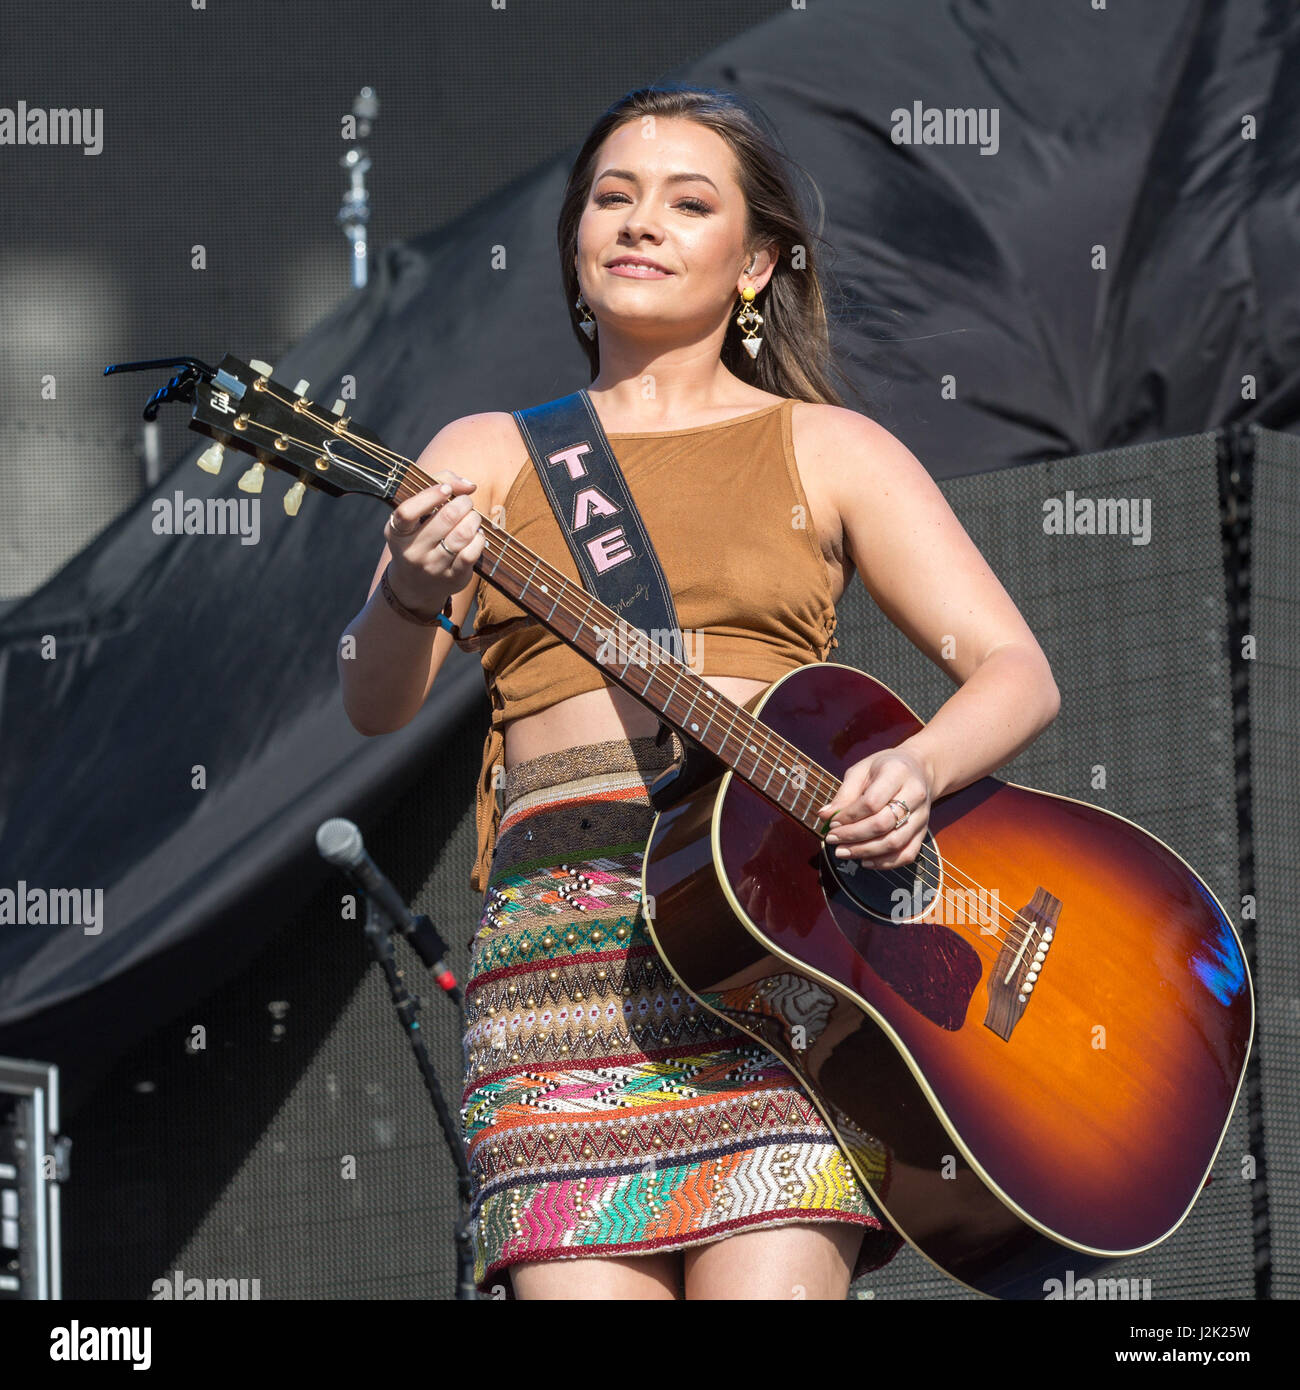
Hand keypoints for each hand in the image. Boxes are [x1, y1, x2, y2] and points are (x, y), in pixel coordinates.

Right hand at [383, 471, 483, 613]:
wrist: (415, 584)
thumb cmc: (420, 535)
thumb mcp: (418, 510)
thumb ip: (439, 483)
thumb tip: (468, 486)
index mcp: (397, 532)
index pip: (407, 512)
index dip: (430, 495)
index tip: (446, 490)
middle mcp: (412, 551)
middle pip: (445, 519)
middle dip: (463, 503)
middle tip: (465, 502)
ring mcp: (432, 567)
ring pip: (462, 535)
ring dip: (474, 519)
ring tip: (472, 517)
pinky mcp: (452, 578)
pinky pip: (471, 553)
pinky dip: (479, 538)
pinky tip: (476, 535)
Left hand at [815, 747, 932, 868]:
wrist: (918, 770)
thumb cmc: (883, 768)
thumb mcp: (861, 771)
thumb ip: (844, 794)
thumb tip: (825, 816)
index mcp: (897, 773)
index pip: (872, 802)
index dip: (849, 816)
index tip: (831, 823)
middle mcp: (915, 795)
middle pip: (883, 824)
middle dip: (854, 836)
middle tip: (832, 840)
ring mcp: (922, 816)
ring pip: (895, 842)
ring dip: (865, 851)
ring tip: (843, 852)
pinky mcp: (923, 831)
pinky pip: (907, 854)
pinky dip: (885, 862)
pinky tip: (865, 861)